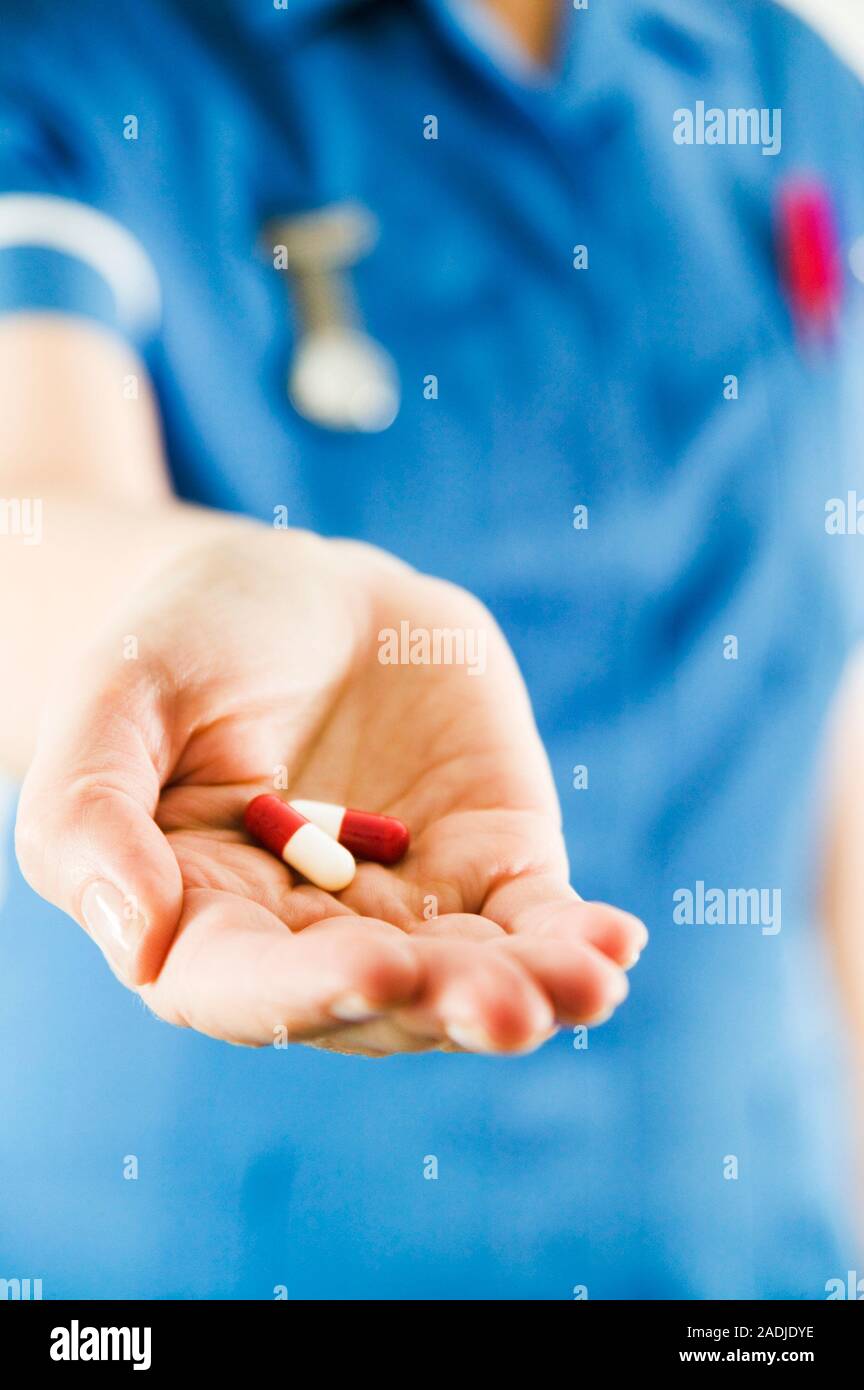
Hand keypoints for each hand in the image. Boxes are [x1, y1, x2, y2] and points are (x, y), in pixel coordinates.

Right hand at [16, 525, 645, 1054]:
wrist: (295, 594)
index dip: (304, 992)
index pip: (241, 987)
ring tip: (583, 989)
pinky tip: (614, 943)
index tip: (374, 968)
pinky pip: (534, 922)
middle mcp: (308, 938)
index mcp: (201, 919)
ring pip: (464, 976)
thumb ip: (90, 812)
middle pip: (373, 1002)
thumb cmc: (184, 644)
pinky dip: (574, 940)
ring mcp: (408, 906)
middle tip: (502, 1006)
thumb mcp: (115, 698)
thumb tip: (139, 948)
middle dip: (438, 1005)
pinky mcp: (489, 866)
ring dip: (525, 992)